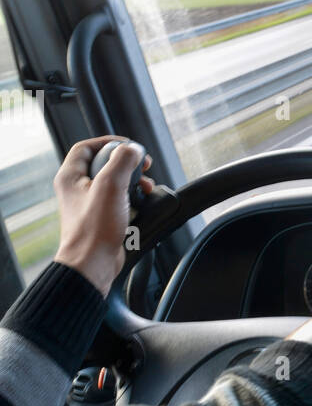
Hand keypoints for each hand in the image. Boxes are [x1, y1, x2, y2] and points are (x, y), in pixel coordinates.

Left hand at [53, 136, 153, 296]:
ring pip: (114, 182)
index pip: (86, 147)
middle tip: (142, 165)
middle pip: (104, 163)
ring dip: (133, 181)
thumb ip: (122, 161)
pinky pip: (119, 200)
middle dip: (126, 163)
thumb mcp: (110, 186)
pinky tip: (142, 202)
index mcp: (70, 177)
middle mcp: (77, 189)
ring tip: (146, 186)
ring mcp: (90, 204)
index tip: (128, 146)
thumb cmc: (94, 230)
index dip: (108, 142)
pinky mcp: (102, 218)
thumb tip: (134, 150)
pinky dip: (133, 198)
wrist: (93, 263)